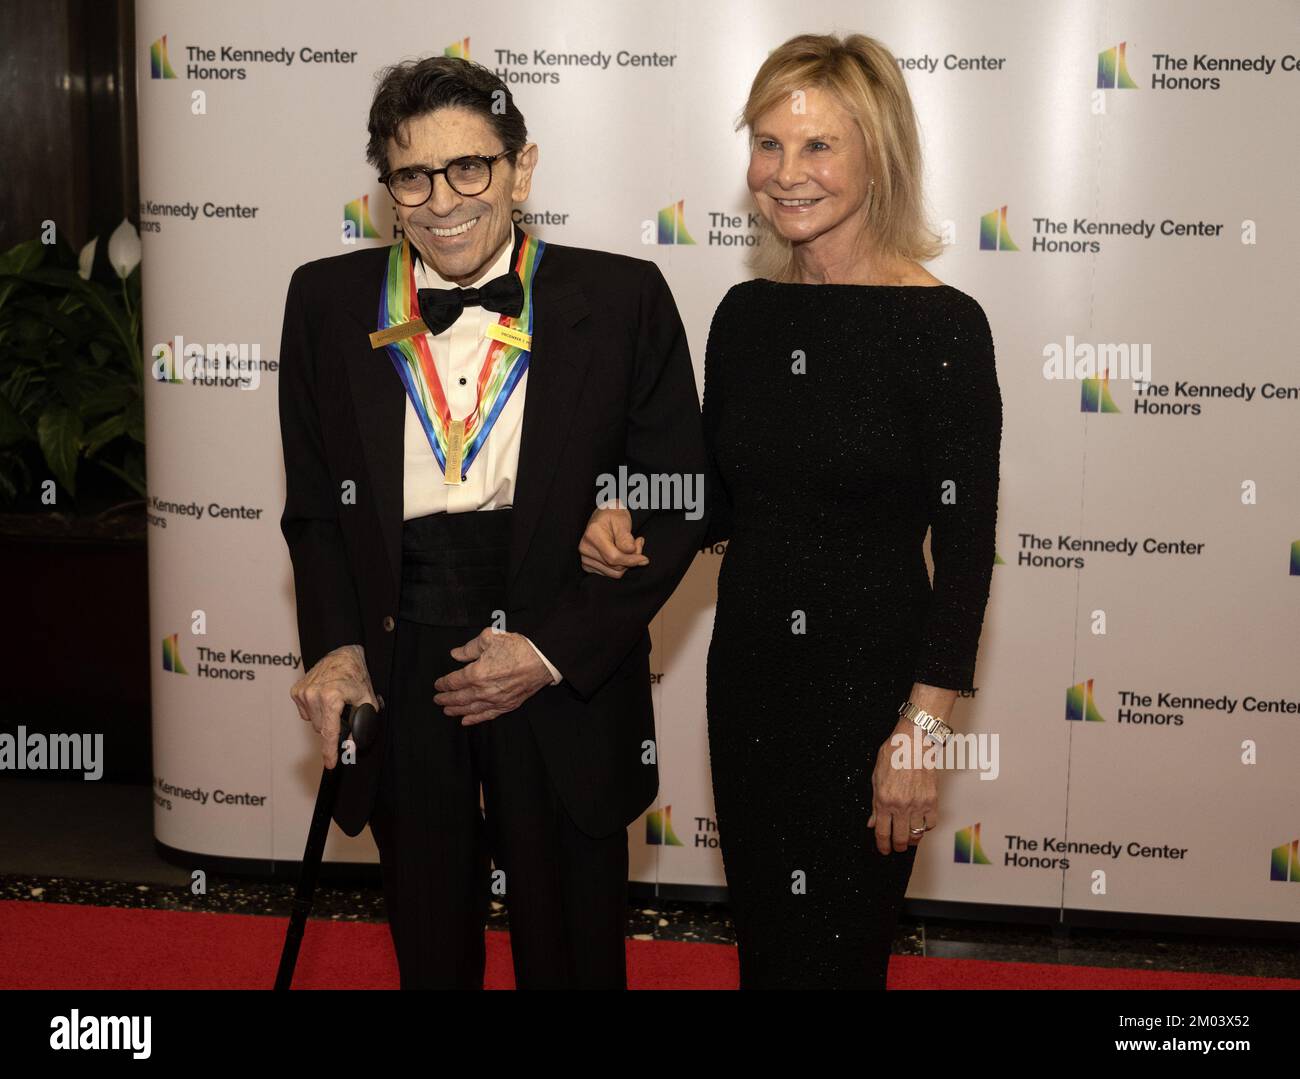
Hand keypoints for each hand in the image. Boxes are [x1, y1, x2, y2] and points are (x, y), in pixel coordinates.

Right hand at [289, 644, 377, 769]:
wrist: (343, 653)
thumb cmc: (356, 674)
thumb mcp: (366, 700)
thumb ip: (361, 724)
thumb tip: (351, 745)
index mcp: (331, 697)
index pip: (329, 732)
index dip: (330, 751)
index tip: (330, 764)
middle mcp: (313, 694)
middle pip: (321, 729)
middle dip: (332, 727)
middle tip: (343, 713)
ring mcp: (303, 692)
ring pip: (312, 722)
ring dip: (323, 718)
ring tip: (334, 702)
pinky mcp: (296, 691)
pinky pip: (305, 713)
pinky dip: (314, 710)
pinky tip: (323, 698)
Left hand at [433, 628, 552, 725]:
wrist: (542, 660)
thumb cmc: (518, 647)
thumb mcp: (490, 638)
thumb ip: (470, 648)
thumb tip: (455, 654)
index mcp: (477, 673)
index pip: (454, 681)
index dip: (443, 683)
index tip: (438, 684)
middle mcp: (483, 691)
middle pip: (459, 698)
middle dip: (446, 699)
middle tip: (437, 700)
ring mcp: (495, 700)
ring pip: (470, 709)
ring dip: (456, 710)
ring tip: (447, 711)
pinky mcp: (507, 705)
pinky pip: (487, 715)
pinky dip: (475, 719)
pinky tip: (466, 721)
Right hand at [579, 503, 647, 577]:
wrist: (604, 516)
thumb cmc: (614, 515)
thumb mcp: (622, 521)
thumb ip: (626, 538)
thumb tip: (632, 552)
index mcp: (592, 535)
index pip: (614, 557)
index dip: (632, 560)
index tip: (645, 558)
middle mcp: (585, 548)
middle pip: (615, 566)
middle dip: (631, 559)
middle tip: (637, 542)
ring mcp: (585, 558)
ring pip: (614, 573)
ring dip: (627, 563)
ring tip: (629, 546)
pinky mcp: (588, 565)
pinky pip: (610, 574)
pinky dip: (619, 566)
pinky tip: (621, 553)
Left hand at [868, 721, 938, 853]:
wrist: (914, 741)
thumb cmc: (893, 754)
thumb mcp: (876, 778)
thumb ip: (875, 803)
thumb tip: (873, 822)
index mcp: (884, 800)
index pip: (882, 832)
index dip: (882, 845)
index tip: (884, 850)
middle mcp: (901, 806)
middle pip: (900, 838)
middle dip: (898, 846)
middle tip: (897, 847)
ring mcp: (918, 804)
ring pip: (917, 834)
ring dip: (913, 840)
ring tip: (910, 838)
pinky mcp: (932, 800)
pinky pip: (932, 823)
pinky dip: (927, 827)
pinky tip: (922, 824)